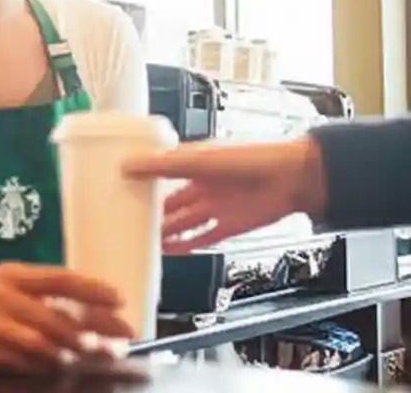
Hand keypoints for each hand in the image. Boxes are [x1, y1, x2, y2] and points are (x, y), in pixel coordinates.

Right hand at [0, 261, 134, 373]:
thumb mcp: (7, 284)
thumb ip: (43, 295)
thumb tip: (91, 312)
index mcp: (15, 274)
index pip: (62, 279)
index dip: (93, 289)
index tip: (120, 299)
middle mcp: (3, 294)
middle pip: (56, 317)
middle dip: (90, 333)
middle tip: (116, 344)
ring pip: (39, 342)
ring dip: (68, 353)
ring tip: (89, 356)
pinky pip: (17, 360)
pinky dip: (39, 365)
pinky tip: (53, 366)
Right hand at [122, 136, 327, 253]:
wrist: (291, 178)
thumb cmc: (250, 160)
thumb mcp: (200, 160)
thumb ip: (164, 165)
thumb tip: (127, 164)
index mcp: (195, 162)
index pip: (161, 171)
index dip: (142, 179)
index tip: (118, 186)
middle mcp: (203, 184)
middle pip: (171, 201)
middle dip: (151, 211)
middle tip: (124, 221)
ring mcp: (216, 206)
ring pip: (184, 222)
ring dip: (165, 232)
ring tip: (142, 240)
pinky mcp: (229, 226)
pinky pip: (203, 238)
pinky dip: (187, 245)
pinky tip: (170, 251)